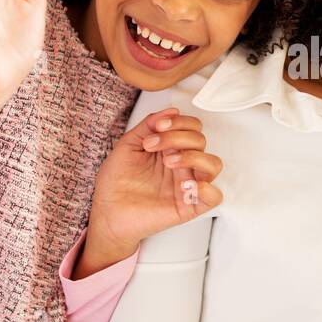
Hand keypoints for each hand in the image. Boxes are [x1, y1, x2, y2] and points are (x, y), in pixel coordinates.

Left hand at [76, 108, 223, 277]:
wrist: (106, 211)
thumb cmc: (115, 181)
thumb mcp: (128, 145)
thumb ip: (148, 125)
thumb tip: (172, 110)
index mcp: (171, 149)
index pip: (192, 127)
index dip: (179, 122)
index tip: (158, 127)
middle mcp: (183, 165)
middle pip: (201, 141)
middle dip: (177, 137)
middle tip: (151, 145)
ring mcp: (187, 184)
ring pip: (213, 164)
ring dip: (193, 157)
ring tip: (168, 162)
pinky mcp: (188, 206)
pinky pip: (214, 196)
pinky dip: (208, 188)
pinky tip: (187, 185)